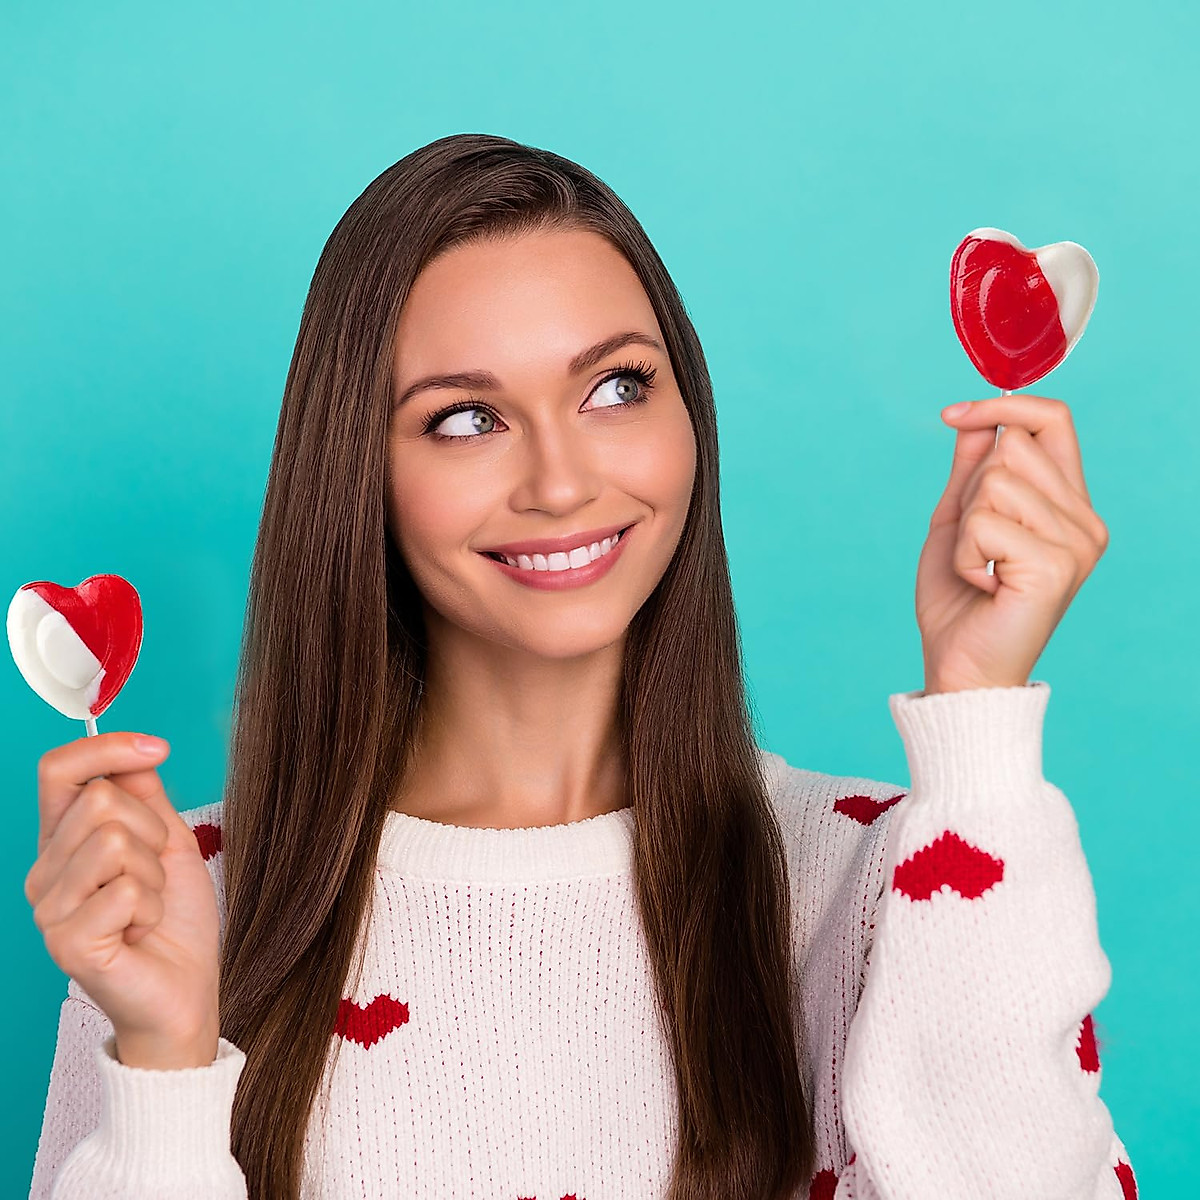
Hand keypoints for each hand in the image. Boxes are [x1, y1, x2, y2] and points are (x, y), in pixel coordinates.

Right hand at [25, 733, 221, 1067]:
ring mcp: (50, 910)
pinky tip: (141, 931)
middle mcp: (45, 874)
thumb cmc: (175, 921)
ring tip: (147, 906)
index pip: (59, 771)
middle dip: (152, 831)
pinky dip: (152, 906)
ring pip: (115, 841)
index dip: (107, 747)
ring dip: (154, 872)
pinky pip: (125, 890)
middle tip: (154, 876)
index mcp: (63, 843)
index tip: (159, 747)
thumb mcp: (169, 842)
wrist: (185, 990)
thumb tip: (137, 752)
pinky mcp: (68, 943)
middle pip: (100, 801)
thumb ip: (146, 797)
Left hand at [916, 394, 1108, 694]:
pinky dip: (963, 555)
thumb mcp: (958, 522)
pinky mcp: (1056, 565)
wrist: (960, 668)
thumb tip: (974, 418)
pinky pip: (984, 523)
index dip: (1002, 406)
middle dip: (971, 489)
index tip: (952, 415)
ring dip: (964, 527)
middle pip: (1013, 445)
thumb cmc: (959, 602)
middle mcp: (1084, 521)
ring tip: (979, 568)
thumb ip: (971, 470)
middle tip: (975, 545)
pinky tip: (982, 585)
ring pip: (995, 481)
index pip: (1053, 420)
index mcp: (1068, 505)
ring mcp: (1076, 543)